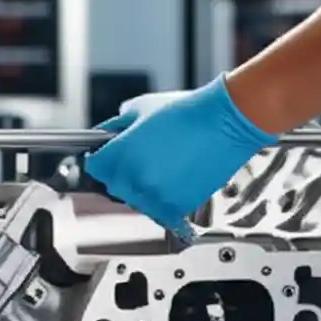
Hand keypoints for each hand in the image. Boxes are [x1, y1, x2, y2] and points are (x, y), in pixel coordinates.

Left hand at [85, 75, 277, 234]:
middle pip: (115, 185)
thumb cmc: (188, 112)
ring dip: (144, 187)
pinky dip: (165, 200)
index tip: (106, 157)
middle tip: (142, 158)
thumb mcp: (141, 108)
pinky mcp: (177, 208)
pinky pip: (160, 211)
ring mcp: (156, 197)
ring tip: (163, 167)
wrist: (225, 123)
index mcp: (121, 155)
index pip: (95, 167)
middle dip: (123, 172)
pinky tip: (175, 181)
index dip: (100, 159)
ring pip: (137, 200)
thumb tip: (106, 135)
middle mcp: (135, 180)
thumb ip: (117, 126)